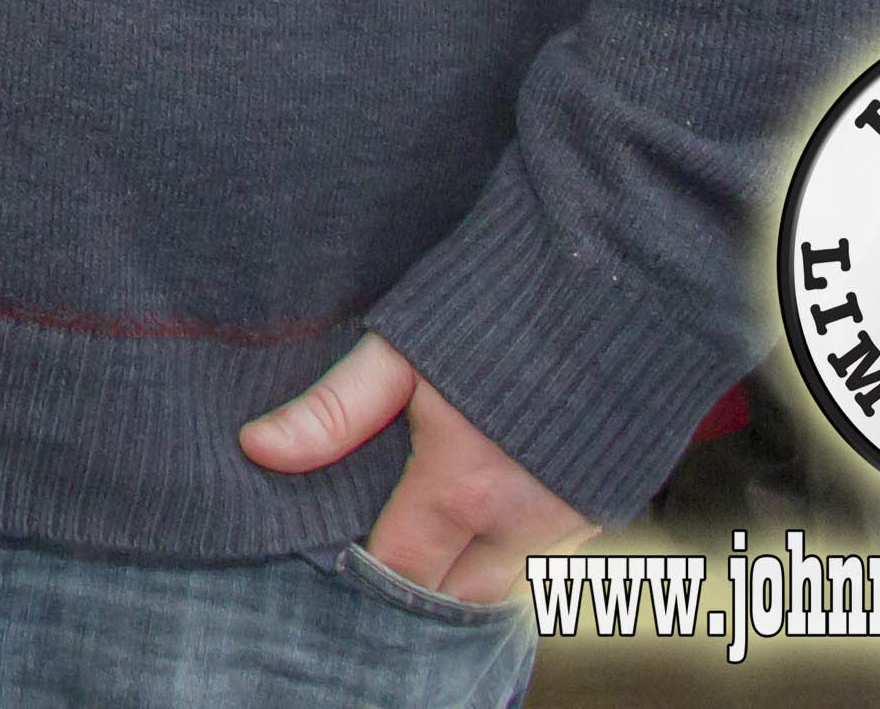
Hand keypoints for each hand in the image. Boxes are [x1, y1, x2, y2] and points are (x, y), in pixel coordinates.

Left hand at [238, 334, 589, 605]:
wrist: (622, 284)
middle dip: (421, 578)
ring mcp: (576, 521)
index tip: (344, 535)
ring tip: (437, 520)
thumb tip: (256, 448)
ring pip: (509, 582)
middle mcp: (523, 524)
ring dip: (471, 567)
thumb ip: (333, 410)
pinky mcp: (611, 506)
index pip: (401, 570)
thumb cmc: (503, 307)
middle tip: (389, 531)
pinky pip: (555, 557)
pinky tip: (496, 501)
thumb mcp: (402, 350)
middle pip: (456, 594)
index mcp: (462, 489)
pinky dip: (520, 547)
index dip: (367, 562)